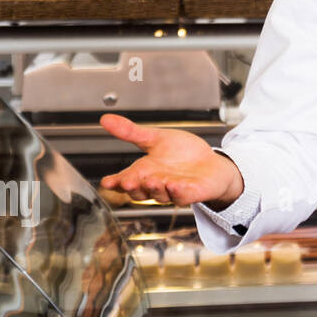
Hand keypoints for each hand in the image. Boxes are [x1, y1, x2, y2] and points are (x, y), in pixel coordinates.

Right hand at [98, 113, 243, 209]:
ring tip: (152, 180)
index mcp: (144, 172)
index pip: (124, 180)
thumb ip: (131, 132)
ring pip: (160, 195)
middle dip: (133, 187)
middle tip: (128, 182)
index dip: (115, 182)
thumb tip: (105, 119)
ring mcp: (173, 191)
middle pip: (139, 192)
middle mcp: (156, 184)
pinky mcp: (191, 193)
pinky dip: (178, 192)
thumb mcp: (155, 138)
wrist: (211, 160)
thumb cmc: (182, 152)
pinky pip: (183, 196)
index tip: (107, 182)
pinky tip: (175, 185)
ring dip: (155, 189)